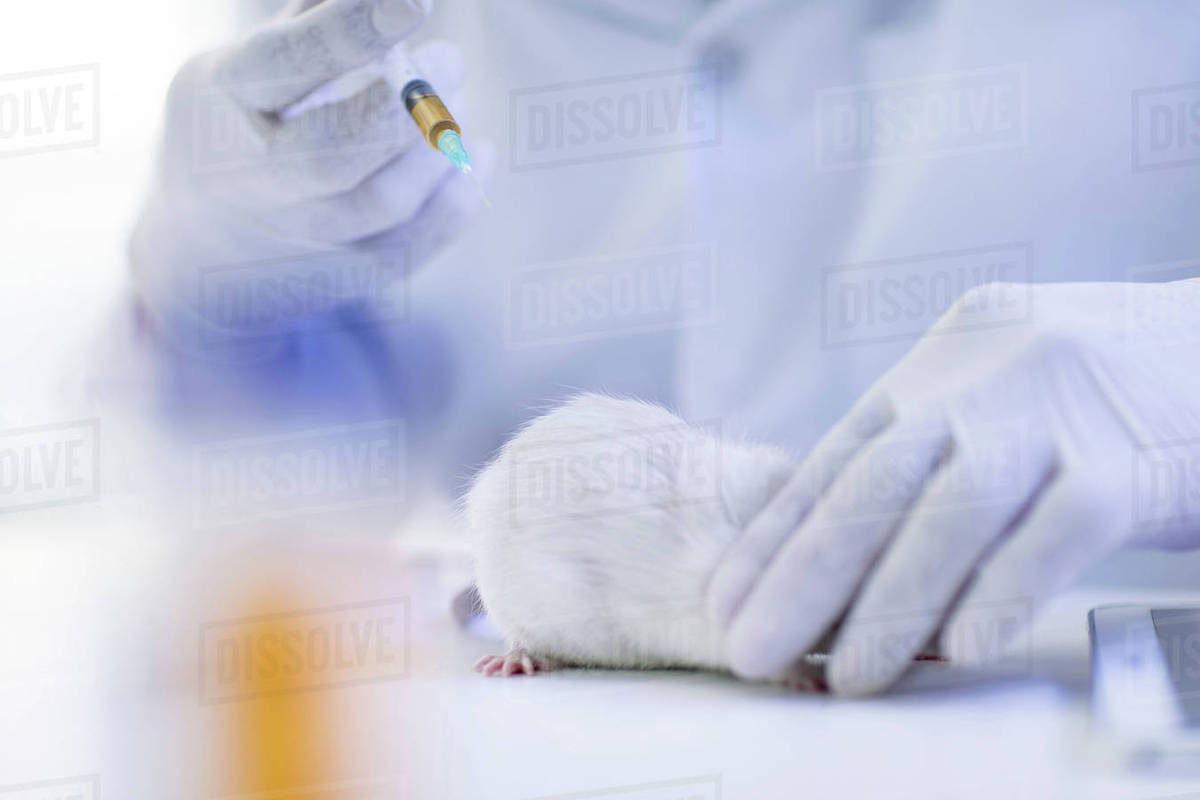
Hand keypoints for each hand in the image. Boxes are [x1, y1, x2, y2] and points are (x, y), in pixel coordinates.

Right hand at [131, 0, 491, 349]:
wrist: (201, 248)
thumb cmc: (238, 124)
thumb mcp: (245, 63)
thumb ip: (310, 19)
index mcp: (224, 99)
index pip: (289, 63)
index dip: (355, 30)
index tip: (417, 2)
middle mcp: (258, 177)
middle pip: (338, 150)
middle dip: (409, 104)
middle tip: (451, 60)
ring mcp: (305, 232)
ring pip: (385, 201)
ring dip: (439, 146)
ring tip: (456, 101)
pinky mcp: (347, 272)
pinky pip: (414, 243)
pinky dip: (457, 197)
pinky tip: (473, 152)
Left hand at [706, 279, 1199, 694]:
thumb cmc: (1114, 400)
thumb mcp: (1008, 396)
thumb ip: (935, 454)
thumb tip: (850, 561)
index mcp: (948, 358)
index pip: (842, 454)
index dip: (777, 533)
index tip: (727, 599)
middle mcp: (990, 371)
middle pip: (875, 481)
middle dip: (802, 575)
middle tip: (747, 650)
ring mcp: (1062, 407)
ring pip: (951, 511)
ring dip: (890, 604)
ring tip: (848, 679)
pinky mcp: (1133, 458)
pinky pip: (1054, 532)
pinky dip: (1000, 593)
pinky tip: (960, 651)